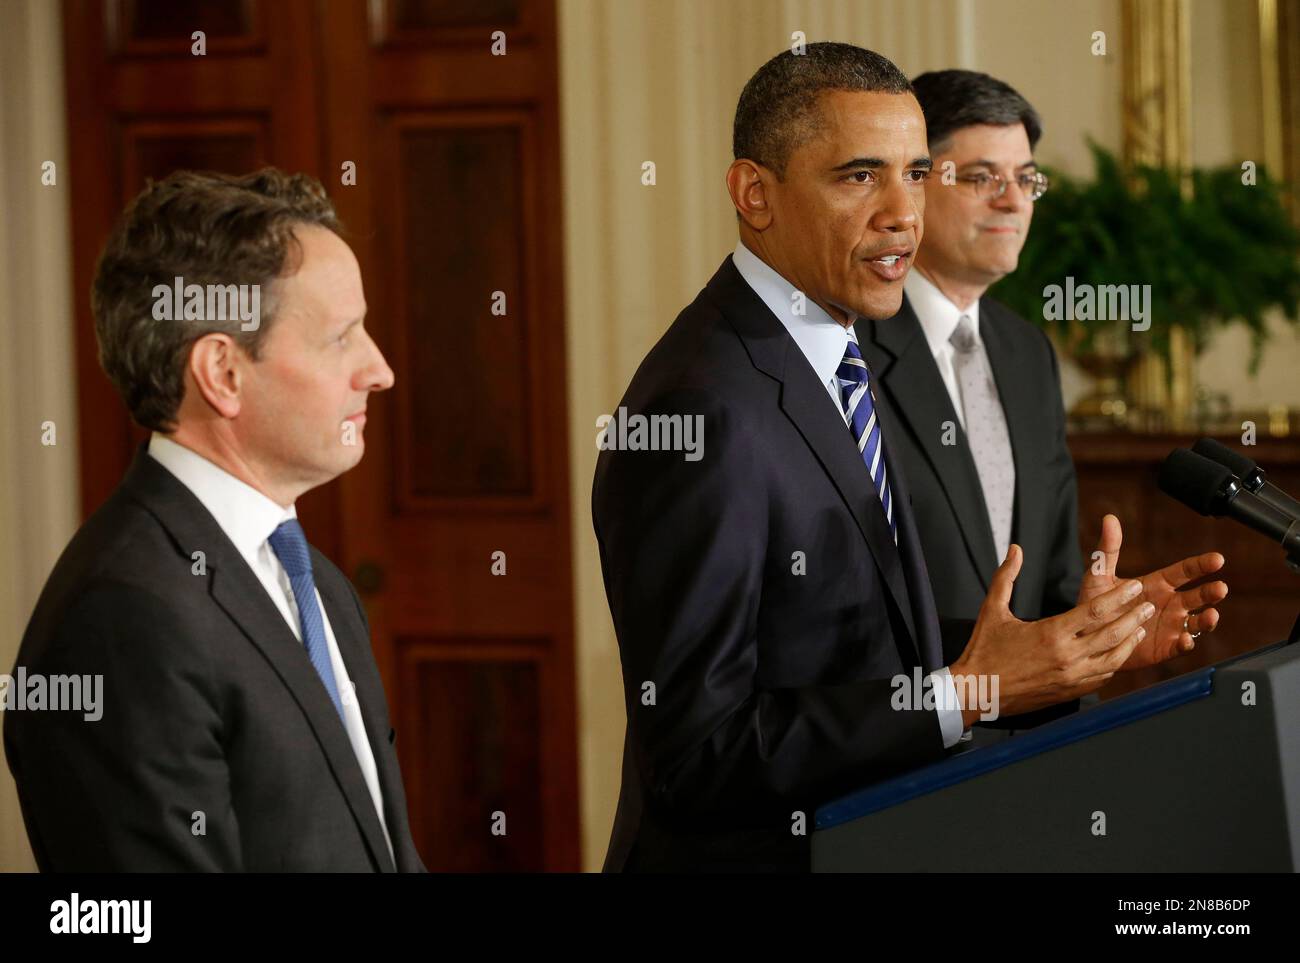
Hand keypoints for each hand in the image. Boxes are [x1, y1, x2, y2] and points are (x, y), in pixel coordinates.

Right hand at [951, 543, 1151, 727]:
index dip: (1119, 596)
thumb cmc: (983, 650)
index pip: (1095, 610)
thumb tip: (1016, 550)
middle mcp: (1066, 656)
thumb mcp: (992, 609)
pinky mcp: (1071, 692)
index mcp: (1050, 633)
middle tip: (1147, 604)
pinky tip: (1119, 653)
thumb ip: (1007, 577)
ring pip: (1113, 658)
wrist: (977, 692)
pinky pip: (1102, 677)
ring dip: (1129, 641)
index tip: (1133, 587)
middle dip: (1133, 616)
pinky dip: (1115, 663)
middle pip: (1112, 633)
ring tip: (1139, 627)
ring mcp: (1071, 677)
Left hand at [1077, 514, 1226, 670]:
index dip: (1201, 565)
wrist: (1088, 638)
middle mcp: (1169, 604)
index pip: (1185, 571)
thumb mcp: (1099, 576)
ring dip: (1207, 620)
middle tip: (1220, 588)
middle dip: (1211, 592)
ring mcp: (1170, 627)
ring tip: (1211, 615)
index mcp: (1157, 584)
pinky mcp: (1165, 647)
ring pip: (1197, 622)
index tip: (1218, 559)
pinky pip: (1181, 646)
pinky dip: (1187, 644)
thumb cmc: (1095, 605)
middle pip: (1197, 596)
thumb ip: (1108, 550)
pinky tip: (1186, 641)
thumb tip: (1109, 519)